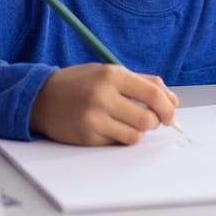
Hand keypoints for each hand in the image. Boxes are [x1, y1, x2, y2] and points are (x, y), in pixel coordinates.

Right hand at [30, 62, 179, 144]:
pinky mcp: (87, 137)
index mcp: (111, 75)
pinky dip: (119, 137)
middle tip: (148, 118)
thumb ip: (144, 83)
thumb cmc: (81, 83)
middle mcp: (102, 96)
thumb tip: (173, 101)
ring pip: (135, 136)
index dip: (168, 107)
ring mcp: (94, 119)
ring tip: (126, 121)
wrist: (42, 98)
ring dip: (137, 131)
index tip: (171, 114)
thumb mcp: (110, 72)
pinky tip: (108, 126)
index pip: (152, 94)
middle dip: (154, 122)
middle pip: (147, 119)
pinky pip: (117, 143)